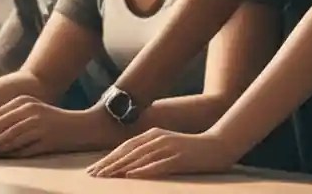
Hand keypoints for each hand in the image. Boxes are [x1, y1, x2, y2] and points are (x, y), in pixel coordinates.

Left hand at [0, 96, 103, 156]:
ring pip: (12, 138)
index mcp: (26, 101)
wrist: (79, 126)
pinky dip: (13, 152)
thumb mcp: (32, 109)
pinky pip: (24, 148)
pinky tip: (6, 155)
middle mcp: (32, 111)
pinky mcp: (46, 139)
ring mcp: (39, 125)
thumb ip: (13, 115)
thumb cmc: (52, 119)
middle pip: (3, 125)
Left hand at [87, 128, 240, 178]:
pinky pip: (158, 165)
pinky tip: (131, 176)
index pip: (125, 147)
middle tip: (92, 175)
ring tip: (105, 177)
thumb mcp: (168, 145)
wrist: (219, 144)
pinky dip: (143, 170)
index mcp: (153, 134)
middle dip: (108, 164)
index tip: (93, 169)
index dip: (108, 158)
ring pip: (138, 158)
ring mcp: (168, 147)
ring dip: (120, 168)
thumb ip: (150, 150)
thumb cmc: (193, 149)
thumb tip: (131, 163)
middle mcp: (157, 138)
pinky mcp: (179, 157)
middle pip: (127, 152)